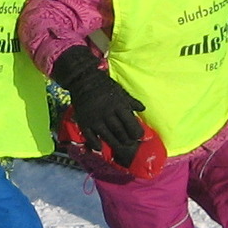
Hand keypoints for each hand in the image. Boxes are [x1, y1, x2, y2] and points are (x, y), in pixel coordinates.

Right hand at [50, 44, 147, 169]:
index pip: (130, 123)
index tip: (139, 136)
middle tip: (130, 143)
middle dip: (127, 140)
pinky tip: (100, 148)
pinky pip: (90, 136)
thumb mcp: (121, 91)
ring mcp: (94, 119)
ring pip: (107, 136)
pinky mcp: (84, 122)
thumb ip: (132, 101)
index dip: (136, 132)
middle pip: (120, 132)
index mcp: (118, 105)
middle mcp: (107, 113)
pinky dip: (95, 143)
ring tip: (120, 147)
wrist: (83, 80)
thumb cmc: (105, 86)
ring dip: (115, 144)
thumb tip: (143, 109)